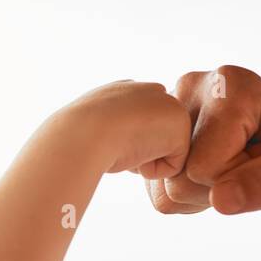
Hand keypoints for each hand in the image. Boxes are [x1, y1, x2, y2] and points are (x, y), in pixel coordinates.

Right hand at [66, 80, 190, 179]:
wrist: (84, 133)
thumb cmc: (79, 138)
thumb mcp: (92, 128)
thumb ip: (111, 130)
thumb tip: (122, 150)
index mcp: (128, 90)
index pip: (137, 129)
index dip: (123, 144)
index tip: (105, 140)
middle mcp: (153, 91)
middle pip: (152, 144)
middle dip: (136, 151)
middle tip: (114, 142)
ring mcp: (171, 106)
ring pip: (161, 155)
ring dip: (142, 160)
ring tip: (122, 146)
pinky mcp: (182, 127)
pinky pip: (172, 167)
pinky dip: (152, 170)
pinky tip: (134, 153)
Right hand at [146, 65, 260, 216]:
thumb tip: (221, 199)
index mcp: (228, 84)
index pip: (205, 164)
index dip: (238, 175)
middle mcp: (189, 87)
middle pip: (178, 177)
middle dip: (216, 186)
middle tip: (248, 164)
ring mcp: (168, 113)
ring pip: (165, 190)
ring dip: (203, 194)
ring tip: (233, 169)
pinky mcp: (156, 137)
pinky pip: (159, 195)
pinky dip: (188, 198)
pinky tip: (214, 175)